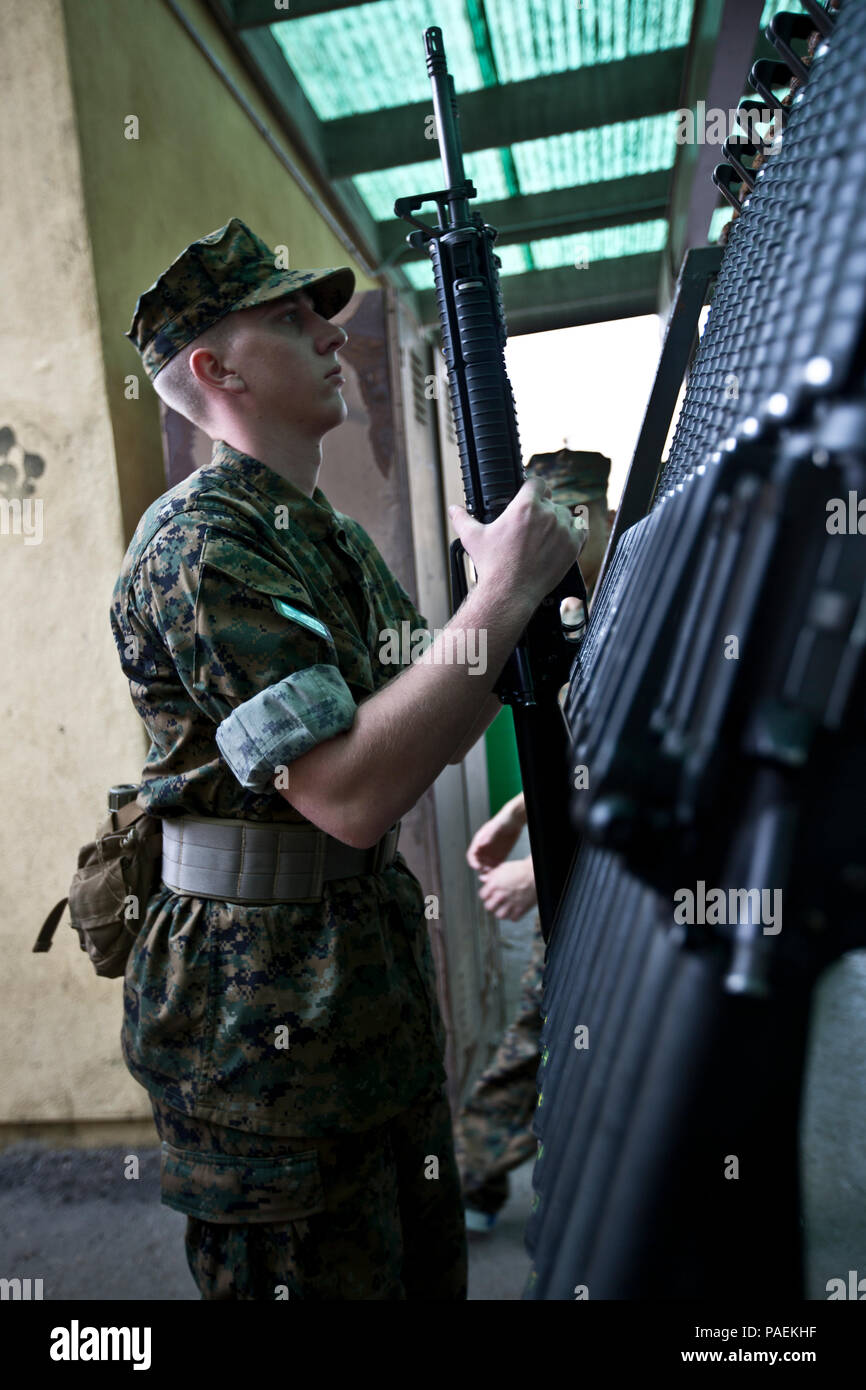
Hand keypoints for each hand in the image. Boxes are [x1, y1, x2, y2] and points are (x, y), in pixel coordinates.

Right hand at [449, 479, 587, 613]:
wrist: (510, 592)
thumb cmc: (492, 565)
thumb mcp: (472, 538)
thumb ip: (463, 519)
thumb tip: (453, 510)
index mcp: (525, 506)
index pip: (538, 482)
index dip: (534, 488)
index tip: (532, 496)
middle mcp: (547, 514)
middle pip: (551, 501)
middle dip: (543, 510)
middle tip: (533, 526)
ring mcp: (563, 530)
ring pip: (566, 515)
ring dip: (559, 522)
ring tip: (546, 536)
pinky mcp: (573, 546)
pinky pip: (581, 530)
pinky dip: (575, 533)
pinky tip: (564, 538)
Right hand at [467, 799, 523, 869]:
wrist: (516, 819)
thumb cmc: (504, 819)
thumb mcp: (496, 826)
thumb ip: (488, 835)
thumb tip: (480, 844)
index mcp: (480, 839)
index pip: (472, 854)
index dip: (473, 862)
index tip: (477, 867)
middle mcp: (485, 847)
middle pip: (478, 862)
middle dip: (481, 868)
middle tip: (487, 872)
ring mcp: (493, 851)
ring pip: (487, 865)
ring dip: (489, 870)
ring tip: (494, 872)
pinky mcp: (501, 853)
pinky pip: (497, 864)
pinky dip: (497, 868)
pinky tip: (501, 869)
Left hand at [478, 857, 537, 919]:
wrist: (534, 873)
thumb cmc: (520, 869)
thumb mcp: (503, 868)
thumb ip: (491, 875)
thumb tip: (482, 878)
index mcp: (495, 884)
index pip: (482, 896)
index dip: (485, 895)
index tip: (488, 895)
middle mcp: (501, 894)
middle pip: (489, 907)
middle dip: (491, 905)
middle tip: (495, 903)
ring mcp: (511, 902)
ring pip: (500, 915)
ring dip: (501, 912)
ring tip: (504, 908)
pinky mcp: (521, 908)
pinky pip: (513, 918)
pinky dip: (513, 916)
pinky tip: (513, 910)